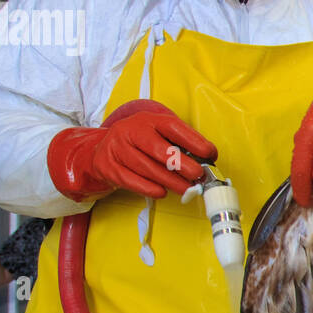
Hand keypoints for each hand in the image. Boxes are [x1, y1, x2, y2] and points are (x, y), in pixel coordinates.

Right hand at [47, 105, 216, 200]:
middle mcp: (130, 130)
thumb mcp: (158, 135)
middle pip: (159, 149)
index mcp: (148, 119)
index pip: (173, 127)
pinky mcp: (107, 166)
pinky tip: (162, 192)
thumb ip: (179, 144)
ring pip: (147, 168)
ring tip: (186, 189)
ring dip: (170, 181)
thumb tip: (205, 159)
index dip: (194, 140)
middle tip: (198, 175)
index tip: (210, 153)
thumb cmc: (138, 144)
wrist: (102, 151)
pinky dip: (149, 188)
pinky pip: (130, 180)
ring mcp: (116, 147)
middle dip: (182, 164)